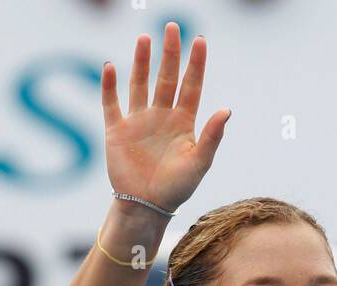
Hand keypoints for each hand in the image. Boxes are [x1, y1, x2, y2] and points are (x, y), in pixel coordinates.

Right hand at [101, 23, 230, 213]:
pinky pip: (111, 103)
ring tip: (145, 39)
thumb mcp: (199, 163)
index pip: (191, 86)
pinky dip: (109, 86)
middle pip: (166, 78)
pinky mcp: (117, 131)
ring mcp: (138, 122)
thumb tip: (227, 110)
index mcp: (183, 123)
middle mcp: (161, 117)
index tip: (200, 41)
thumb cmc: (176, 189)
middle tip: (172, 27)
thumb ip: (212, 136)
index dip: (196, 64)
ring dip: (142, 62)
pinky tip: (111, 66)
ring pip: (140, 84)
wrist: (146, 207)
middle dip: (170, 54)